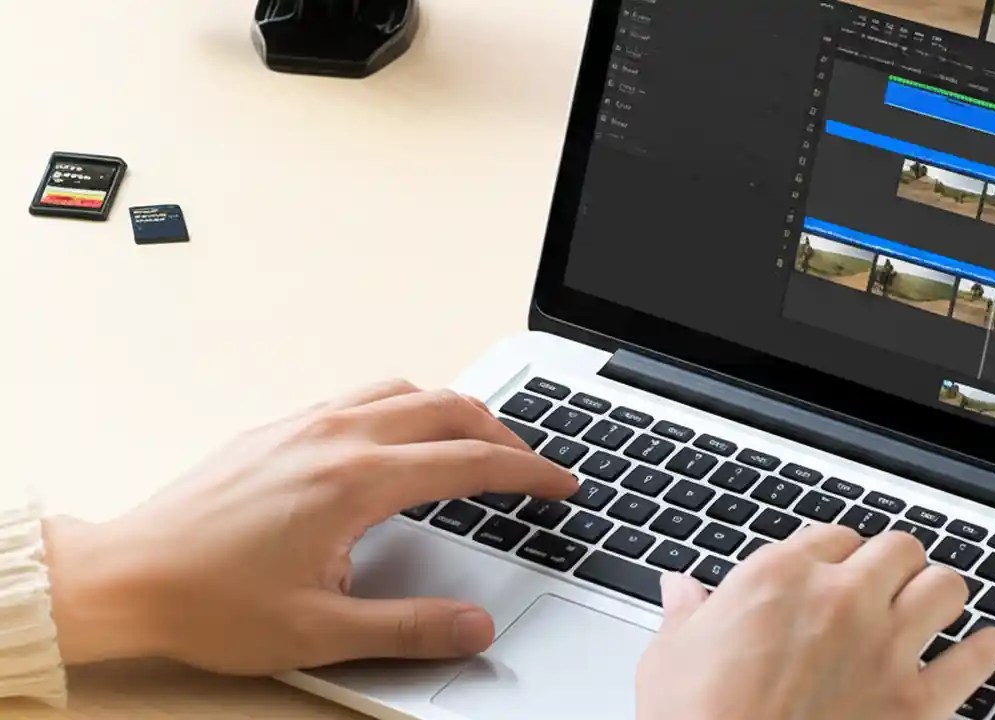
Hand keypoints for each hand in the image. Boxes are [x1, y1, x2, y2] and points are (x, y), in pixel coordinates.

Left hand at [42, 380, 577, 673]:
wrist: (126, 576)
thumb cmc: (210, 603)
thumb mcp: (320, 632)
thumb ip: (411, 628)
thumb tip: (477, 627)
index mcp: (355, 481)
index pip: (470, 462)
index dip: (529, 472)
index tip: (560, 482)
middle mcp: (335, 437)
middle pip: (448, 408)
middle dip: (504, 431)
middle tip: (530, 466)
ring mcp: (305, 423)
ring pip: (405, 390)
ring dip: (455, 410)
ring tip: (479, 442)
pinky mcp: (280, 427)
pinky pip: (363, 395)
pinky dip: (407, 406)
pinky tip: (402, 438)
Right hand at [637, 525, 994, 719]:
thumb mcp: (671, 657)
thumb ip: (686, 615)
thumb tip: (678, 590)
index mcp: (780, 579)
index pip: (832, 536)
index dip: (838, 553)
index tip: (837, 568)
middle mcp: (840, 600)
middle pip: (898, 549)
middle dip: (896, 564)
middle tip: (891, 581)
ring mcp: (884, 647)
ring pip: (945, 587)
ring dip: (941, 594)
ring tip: (937, 604)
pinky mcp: (917, 702)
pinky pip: (975, 659)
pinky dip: (984, 650)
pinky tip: (984, 646)